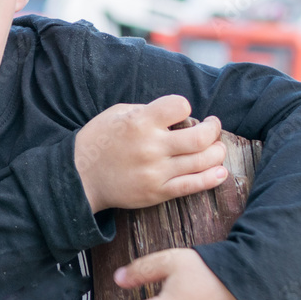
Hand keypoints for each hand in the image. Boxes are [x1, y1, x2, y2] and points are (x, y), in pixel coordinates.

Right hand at [75, 95, 226, 211]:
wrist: (80, 177)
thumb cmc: (98, 141)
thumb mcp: (116, 114)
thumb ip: (147, 110)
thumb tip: (177, 114)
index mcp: (139, 122)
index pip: (180, 106)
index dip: (185, 107)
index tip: (181, 112)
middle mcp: (151, 147)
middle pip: (201, 138)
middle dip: (214, 129)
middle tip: (213, 126)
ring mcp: (156, 172)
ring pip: (203, 161)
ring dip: (217, 152)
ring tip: (215, 147)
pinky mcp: (158, 192)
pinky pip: (194, 185)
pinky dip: (213, 178)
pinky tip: (220, 171)